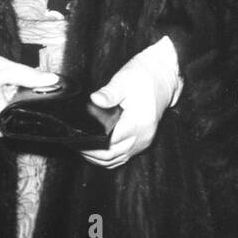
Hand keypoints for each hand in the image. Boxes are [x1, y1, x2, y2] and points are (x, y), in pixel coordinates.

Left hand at [81, 36, 181, 169]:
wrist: (163, 78)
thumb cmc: (144, 77)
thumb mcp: (124, 80)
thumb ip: (109, 93)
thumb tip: (95, 100)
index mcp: (138, 122)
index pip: (109, 143)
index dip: (91, 143)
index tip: (77, 139)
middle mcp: (142, 137)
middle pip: (111, 155)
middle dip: (91, 152)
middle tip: (74, 144)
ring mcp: (143, 141)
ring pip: (116, 160)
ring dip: (98, 158)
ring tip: (81, 148)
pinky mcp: (142, 142)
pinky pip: (123, 156)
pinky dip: (109, 157)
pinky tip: (97, 150)